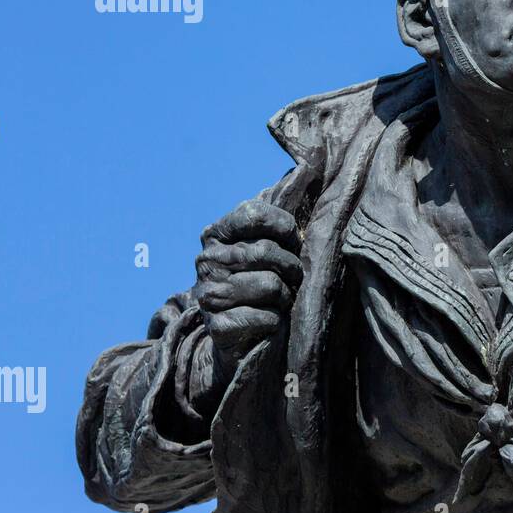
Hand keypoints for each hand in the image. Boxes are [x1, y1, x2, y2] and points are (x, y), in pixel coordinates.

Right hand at [194, 199, 302, 379]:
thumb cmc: (263, 285)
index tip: (292, 243)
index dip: (285, 229)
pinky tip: (268, 322)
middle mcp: (206, 260)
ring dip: (285, 296)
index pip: (255, 213)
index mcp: (216, 233)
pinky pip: (266, 316)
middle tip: (291, 280)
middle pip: (266, 251)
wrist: (242, 340)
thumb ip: (279, 217)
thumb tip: (306, 172)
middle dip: (291, 267)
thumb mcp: (269, 246)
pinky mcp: (217, 326)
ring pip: (270, 284)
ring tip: (280, 301)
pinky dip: (276, 321)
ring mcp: (208, 293)